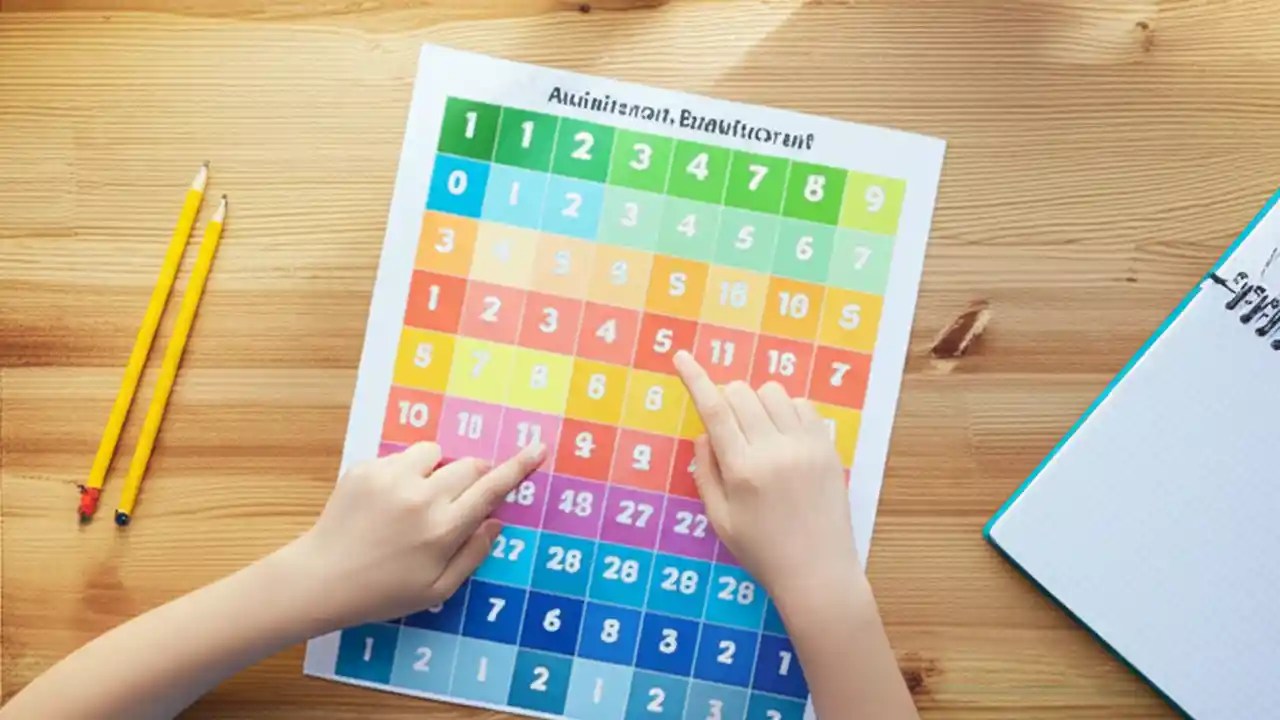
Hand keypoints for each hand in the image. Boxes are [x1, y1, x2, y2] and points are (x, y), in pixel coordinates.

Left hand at [286, 441, 545, 628]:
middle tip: (453, 502)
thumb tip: (495, 521)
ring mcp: (391, 478)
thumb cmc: (383, 592)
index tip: (537, 448)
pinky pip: (400, 457)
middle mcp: (422, 497)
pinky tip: (385, 502)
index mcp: (444, 529)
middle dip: (472, 476)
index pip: (492, 488)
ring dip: (436, 469)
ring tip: (416, 498)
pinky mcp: (366, 468)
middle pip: (468, 465)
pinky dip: (403, 473)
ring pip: (434, 453)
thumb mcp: (437, 590)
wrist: (320, 579)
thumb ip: (472, 554)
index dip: (518, 467)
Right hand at [673, 350, 860, 608]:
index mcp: (743, 470)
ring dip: (757, 402)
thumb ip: (706, 472)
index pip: (714, 409)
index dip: (695, 378)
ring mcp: (806, 447)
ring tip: (759, 434)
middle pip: (741, 394)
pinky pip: (804, 405)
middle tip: (730, 429)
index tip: (681, 356)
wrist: (818, 574)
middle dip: (727, 400)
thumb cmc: (762, 552)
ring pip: (773, 392)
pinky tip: (784, 436)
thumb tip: (704, 433)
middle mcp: (775, 451)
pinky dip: (787, 410)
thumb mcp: (720, 520)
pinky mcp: (828, 449)